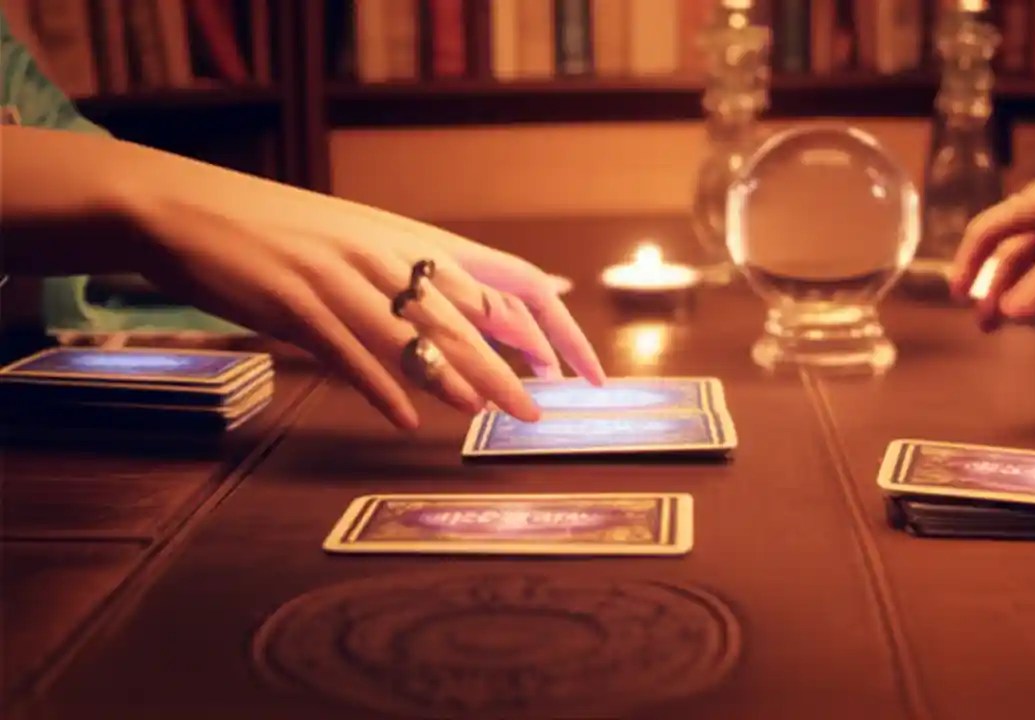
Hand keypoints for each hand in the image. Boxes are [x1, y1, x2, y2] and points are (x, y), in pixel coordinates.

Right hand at [130, 170, 604, 430]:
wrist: (186, 207)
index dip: (549, 323)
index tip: (575, 366)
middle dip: (510, 366)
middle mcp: (384, 254)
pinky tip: (405, 419)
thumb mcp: (362, 243)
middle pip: (467, 315)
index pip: (506, 279)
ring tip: (490, 413)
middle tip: (538, 412)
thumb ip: (423, 275)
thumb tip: (494, 308)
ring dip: (456, 377)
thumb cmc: (282, 232)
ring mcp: (340, 277)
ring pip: (413, 333)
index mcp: (409, 239)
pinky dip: (380, 386)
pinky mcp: (294, 302)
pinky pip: (348, 351)